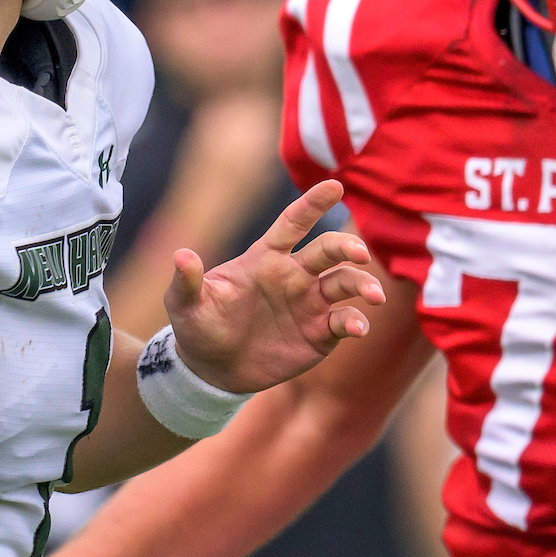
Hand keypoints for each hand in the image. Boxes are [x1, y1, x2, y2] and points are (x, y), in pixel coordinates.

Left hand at [165, 179, 382, 392]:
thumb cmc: (199, 327)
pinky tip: (359, 328)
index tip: (335, 186)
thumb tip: (181, 255)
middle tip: (359, 254)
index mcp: (266, 259)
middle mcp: (294, 276)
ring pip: (346, 283)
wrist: (212, 370)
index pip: (293, 223)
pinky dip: (356, 322)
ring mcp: (310, 304)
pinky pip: (344, 321)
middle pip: (329, 251)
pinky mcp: (320, 333)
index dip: (313, 204)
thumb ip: (188, 281)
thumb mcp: (186, 304)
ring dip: (363, 285)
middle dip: (348, 246)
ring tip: (374, 295)